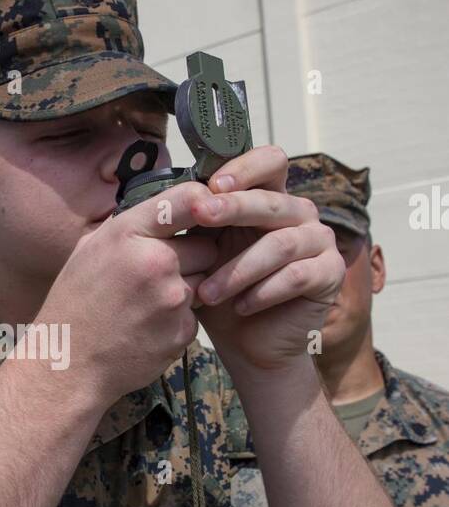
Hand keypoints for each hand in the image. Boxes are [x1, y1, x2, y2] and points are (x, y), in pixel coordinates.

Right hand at [36, 183, 218, 406]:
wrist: (68, 365)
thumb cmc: (74, 304)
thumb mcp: (89, 249)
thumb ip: (130, 227)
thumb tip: (167, 206)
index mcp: (128, 234)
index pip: (189, 199)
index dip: (203, 204)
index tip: (203, 214)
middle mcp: (155, 261)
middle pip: (206, 246)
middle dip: (192, 257)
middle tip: (161, 273)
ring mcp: (172, 298)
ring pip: (203, 282)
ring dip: (185, 289)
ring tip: (147, 304)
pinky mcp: (182, 331)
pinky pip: (195, 316)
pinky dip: (178, 321)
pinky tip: (147, 328)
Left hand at [188, 146, 343, 374]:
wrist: (246, 345)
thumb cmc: (222, 293)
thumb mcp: (204, 251)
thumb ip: (199, 220)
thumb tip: (176, 193)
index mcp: (270, 198)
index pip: (270, 162)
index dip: (245, 167)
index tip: (210, 184)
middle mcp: (299, 213)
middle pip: (272, 199)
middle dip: (233, 207)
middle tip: (200, 215)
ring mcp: (319, 241)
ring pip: (281, 243)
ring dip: (239, 269)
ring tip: (207, 293)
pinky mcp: (331, 273)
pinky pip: (299, 275)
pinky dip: (265, 291)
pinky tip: (241, 306)